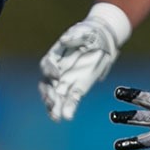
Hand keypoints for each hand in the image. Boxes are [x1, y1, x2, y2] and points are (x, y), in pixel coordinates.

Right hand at [39, 2, 131, 120]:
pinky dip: (68, 108)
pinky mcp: (78, 87)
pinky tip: (66, 117)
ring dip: (54, 106)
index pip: (47, 64)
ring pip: (56, 95)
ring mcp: (67, 80)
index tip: (56, 76)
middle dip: (48, 94)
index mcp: (56, 56)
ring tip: (55, 116)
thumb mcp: (83, 32)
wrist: (102, 39)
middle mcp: (58, 70)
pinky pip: (71, 99)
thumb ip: (74, 37)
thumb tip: (65, 40)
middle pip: (48, 84)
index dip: (50, 70)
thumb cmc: (89, 34)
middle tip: (52, 103)